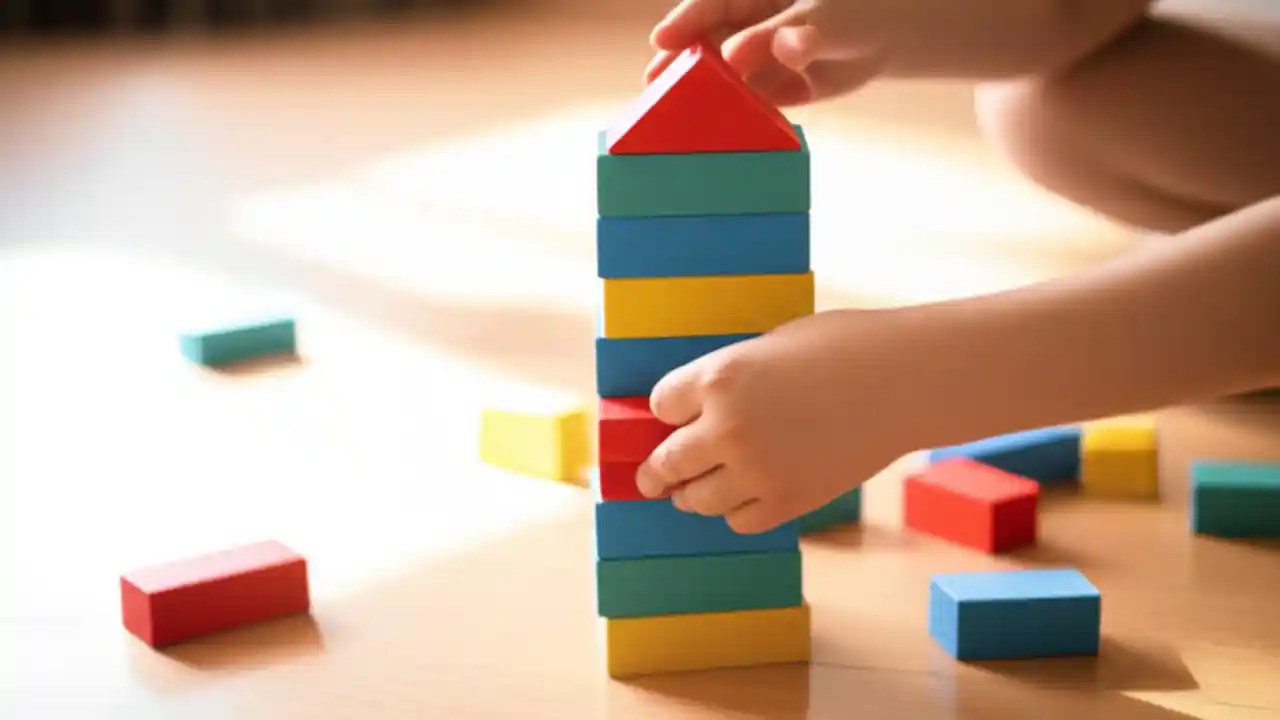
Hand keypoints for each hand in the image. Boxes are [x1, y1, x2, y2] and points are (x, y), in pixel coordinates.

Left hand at [634, 309, 908, 532]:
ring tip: (690, 494)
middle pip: (668, 460)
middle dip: (656, 470)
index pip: (661, 405)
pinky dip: (735, 511)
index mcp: (719, 377)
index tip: (672, 416)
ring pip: (697, 499)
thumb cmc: (844, 347)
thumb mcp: (769, 345)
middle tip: (651, 479)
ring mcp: (756, 469)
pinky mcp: (788, 500)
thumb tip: (700, 409)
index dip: (668, 410)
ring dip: (692, 495)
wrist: (905, 380)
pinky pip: (739, 520)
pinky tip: (742, 499)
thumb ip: (731, 379)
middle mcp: (728, 427)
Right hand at [644, 0, 886, 106]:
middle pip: (706, 41)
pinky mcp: (769, 87)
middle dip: (681, 61)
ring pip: (721, 74)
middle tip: (654, 84)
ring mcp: (756, 57)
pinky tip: (716, 131)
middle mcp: (749, 24)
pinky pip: (746, 102)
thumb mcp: (824, 20)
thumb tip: (737, 55)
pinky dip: (733, 115)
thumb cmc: (855, 12)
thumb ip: (787, 36)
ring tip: (676, 115)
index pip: (714, 3)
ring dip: (702, 93)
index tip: (662, 40)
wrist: (888, 38)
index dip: (685, 20)